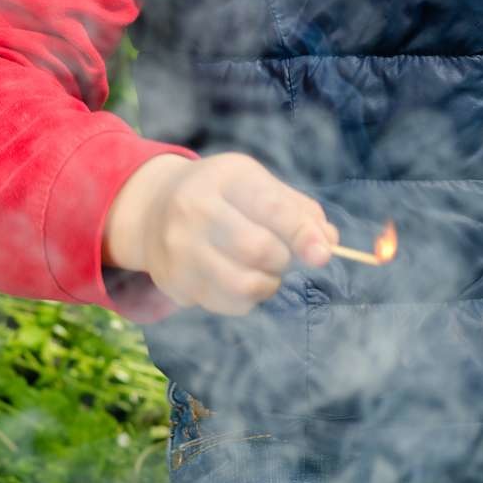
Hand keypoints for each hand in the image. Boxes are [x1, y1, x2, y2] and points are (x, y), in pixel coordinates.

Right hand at [103, 151, 339, 314]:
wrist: (154, 209)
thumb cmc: (221, 195)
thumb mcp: (257, 184)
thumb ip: (297, 210)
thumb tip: (329, 243)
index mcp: (224, 178)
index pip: (271, 208)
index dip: (302, 234)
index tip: (323, 254)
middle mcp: (194, 209)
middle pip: (257, 250)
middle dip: (282, 259)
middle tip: (280, 254)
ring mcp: (178, 248)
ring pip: (242, 285)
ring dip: (268, 284)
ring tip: (264, 271)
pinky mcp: (174, 281)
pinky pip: (226, 304)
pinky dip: (246, 299)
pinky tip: (239, 280)